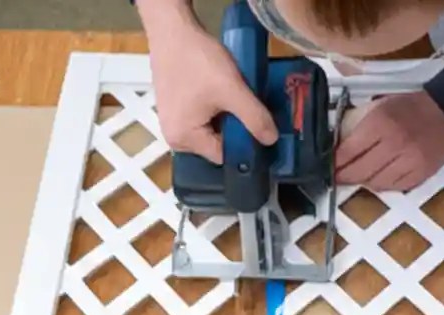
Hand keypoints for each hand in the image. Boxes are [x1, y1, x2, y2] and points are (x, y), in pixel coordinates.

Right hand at [140, 1, 277, 162]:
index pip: (224, 155)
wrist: (173, 30)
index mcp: (183, 139)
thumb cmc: (197, 61)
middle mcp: (174, 137)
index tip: (259, 129)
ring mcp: (172, 122)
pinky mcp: (175, 108)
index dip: (244, 144)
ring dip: (226, 118)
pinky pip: (202, 118)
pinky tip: (222, 93)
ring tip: (234, 99)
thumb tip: (271, 139)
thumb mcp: (232, 91)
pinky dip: (215, 109)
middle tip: (246, 109)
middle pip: (216, 144)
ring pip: (211, 130)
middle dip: (234, 130)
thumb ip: (254, 118)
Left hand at [336, 91, 443, 191]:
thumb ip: (357, 127)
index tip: (328, 167)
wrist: (443, 112)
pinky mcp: (421, 172)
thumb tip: (336, 148)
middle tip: (338, 177)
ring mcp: (410, 160)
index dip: (335, 163)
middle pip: (360, 171)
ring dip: (364, 181)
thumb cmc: (406, 108)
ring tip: (359, 176)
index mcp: (380, 123)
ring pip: (376, 183)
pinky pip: (395, 187)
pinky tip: (379, 177)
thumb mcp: (377, 108)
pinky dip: (384, 184)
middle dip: (345, 176)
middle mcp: (395, 143)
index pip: (349, 151)